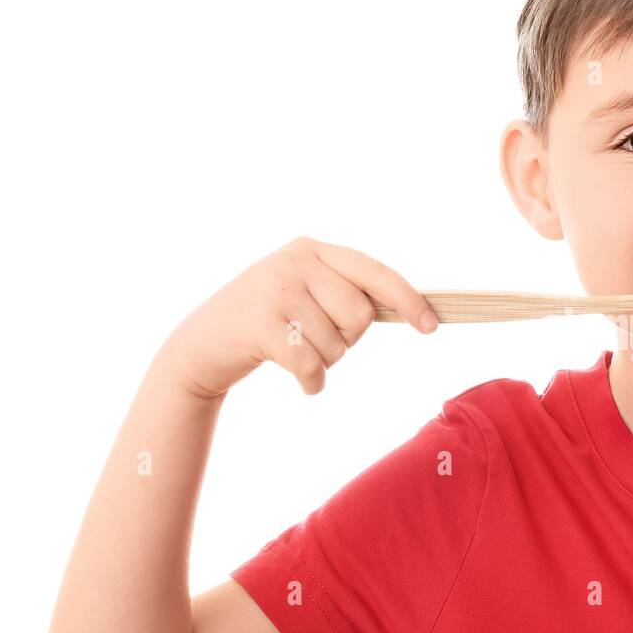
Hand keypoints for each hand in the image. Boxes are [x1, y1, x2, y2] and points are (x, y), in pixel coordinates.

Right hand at [156, 236, 437, 398]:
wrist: (201, 346)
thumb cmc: (268, 325)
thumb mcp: (305, 293)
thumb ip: (346, 292)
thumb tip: (410, 308)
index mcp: (314, 250)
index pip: (374, 272)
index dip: (407, 299)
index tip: (431, 327)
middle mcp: (295, 261)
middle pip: (360, 315)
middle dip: (347, 340)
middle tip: (314, 339)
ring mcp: (275, 289)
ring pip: (336, 345)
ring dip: (325, 363)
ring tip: (294, 352)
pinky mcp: (260, 323)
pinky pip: (311, 364)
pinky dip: (312, 383)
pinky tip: (301, 382)